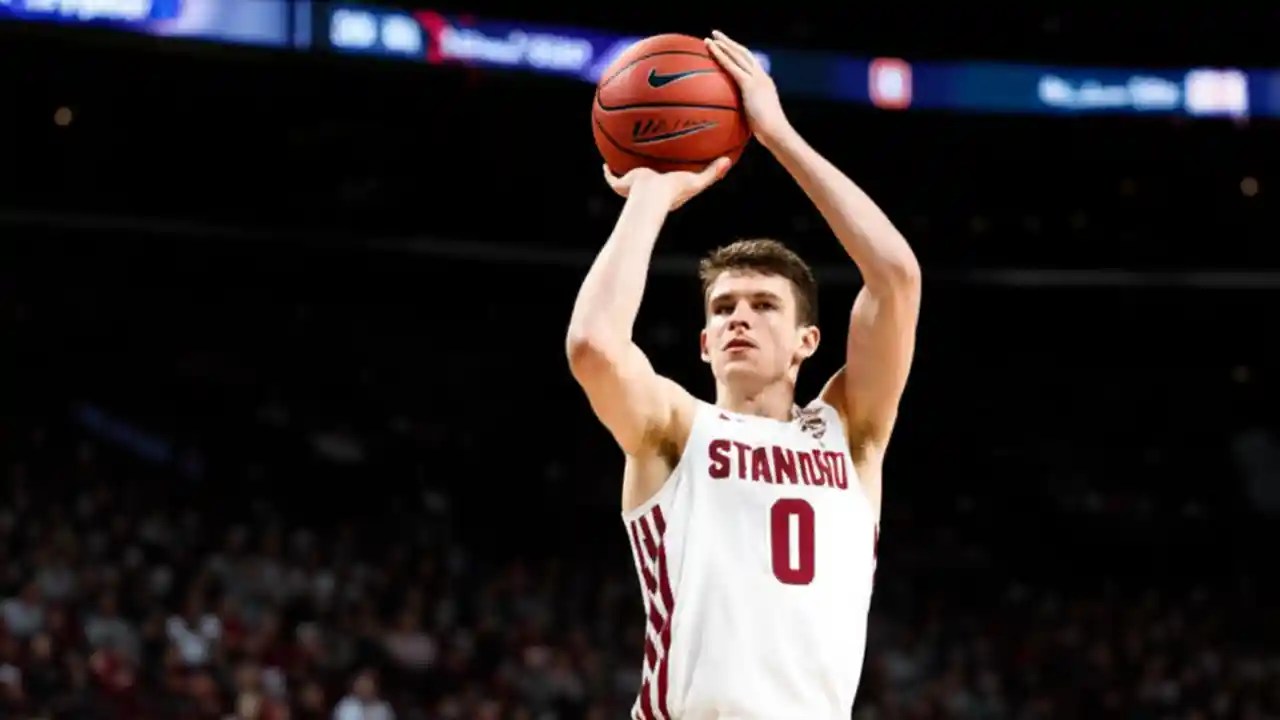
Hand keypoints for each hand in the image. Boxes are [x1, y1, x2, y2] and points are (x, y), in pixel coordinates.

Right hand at [603, 158, 731, 210]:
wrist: (651, 196)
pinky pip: (611, 177)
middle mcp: (647, 188)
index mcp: (664, 188)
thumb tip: (729, 161)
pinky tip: (605, 162)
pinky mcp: (621, 185)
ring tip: (622, 157)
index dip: (668, 172)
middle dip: (645, 169)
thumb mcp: (696, 181)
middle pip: (645, 177)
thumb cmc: (673, 191)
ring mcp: (633, 188)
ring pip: (626, 177)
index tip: (670, 164)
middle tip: (646, 158)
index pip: (666, 178)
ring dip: (624, 170)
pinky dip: (607, 172)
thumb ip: (712, 172)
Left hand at [705, 30, 790, 144]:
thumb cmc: (768, 134)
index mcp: (764, 84)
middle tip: (717, 36)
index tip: (730, 49)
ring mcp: (756, 79)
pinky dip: (720, 55)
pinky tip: (710, 49)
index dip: (739, 55)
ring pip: (737, 55)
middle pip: (744, 54)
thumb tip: (736, 125)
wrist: (776, 132)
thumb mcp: (757, 121)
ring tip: (710, 37)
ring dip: (723, 44)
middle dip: (730, 44)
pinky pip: (731, 66)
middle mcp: (761, 77)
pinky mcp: (749, 84)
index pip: (751, 65)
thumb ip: (747, 116)